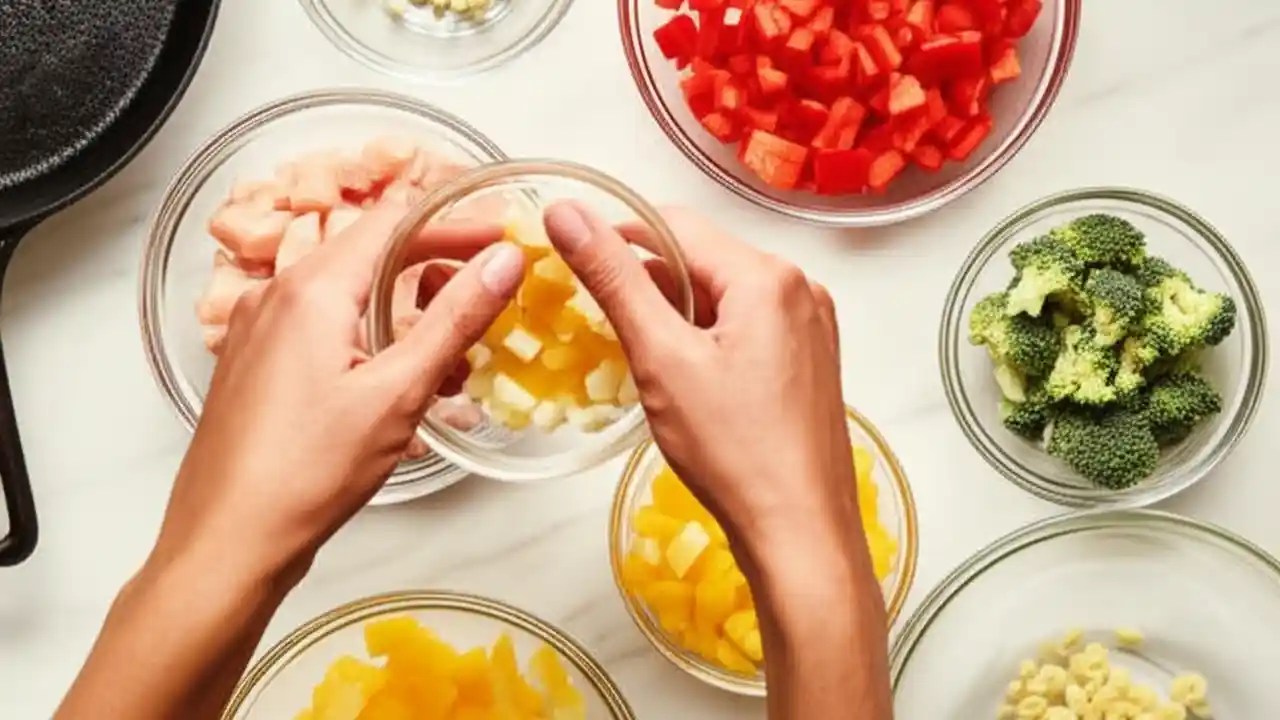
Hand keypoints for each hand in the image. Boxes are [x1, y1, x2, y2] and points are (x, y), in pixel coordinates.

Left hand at [151, 204, 525, 581]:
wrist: (227, 541)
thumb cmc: (306, 472)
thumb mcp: (398, 392)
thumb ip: (454, 319)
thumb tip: (502, 261)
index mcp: (311, 288)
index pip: (396, 220)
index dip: (456, 222)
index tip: (503, 236)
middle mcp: (277, 295)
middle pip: (372, 253)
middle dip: (437, 271)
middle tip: (490, 299)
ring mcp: (261, 329)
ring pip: (350, 295)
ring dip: (407, 314)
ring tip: (455, 361)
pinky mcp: (258, 364)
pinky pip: (324, 328)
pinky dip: (372, 340)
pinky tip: (402, 384)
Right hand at [543, 202, 890, 719]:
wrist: (801, 534)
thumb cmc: (735, 452)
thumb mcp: (661, 358)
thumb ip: (613, 280)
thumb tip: (567, 214)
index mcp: (768, 277)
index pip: (674, 224)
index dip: (615, 234)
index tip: (570, 256)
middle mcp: (799, 289)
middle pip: (702, 258)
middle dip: (647, 281)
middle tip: (599, 319)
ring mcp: (810, 326)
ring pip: (722, 295)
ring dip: (675, 313)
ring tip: (640, 356)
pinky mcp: (808, 361)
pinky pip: (746, 326)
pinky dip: (705, 338)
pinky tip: (682, 377)